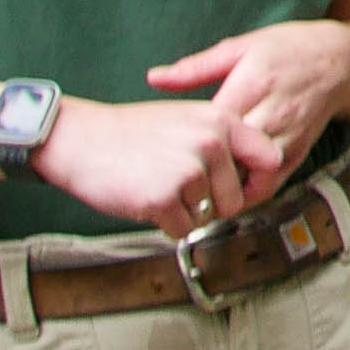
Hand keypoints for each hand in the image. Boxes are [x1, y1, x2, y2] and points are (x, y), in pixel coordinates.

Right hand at [30, 91, 291, 234]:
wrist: (80, 139)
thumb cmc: (129, 133)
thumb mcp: (186, 119)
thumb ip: (222, 140)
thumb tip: (252, 171)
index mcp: (221, 121)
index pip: (269, 158)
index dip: (257, 181)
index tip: (244, 189)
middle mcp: (211, 144)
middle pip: (235, 200)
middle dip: (210, 204)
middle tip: (178, 188)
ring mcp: (188, 171)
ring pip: (206, 216)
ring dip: (183, 212)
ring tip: (156, 184)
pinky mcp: (164, 198)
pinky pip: (182, 230)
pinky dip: (164, 224)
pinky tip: (146, 198)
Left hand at [146, 20, 349, 206]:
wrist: (339, 59)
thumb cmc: (288, 49)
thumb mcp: (241, 47)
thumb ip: (196, 67)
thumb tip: (154, 78)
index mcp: (253, 84)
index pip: (213, 126)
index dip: (187, 144)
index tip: (167, 151)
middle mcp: (273, 113)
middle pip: (230, 155)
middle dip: (203, 170)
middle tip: (176, 176)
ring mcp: (288, 135)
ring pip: (250, 175)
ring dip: (225, 185)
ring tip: (201, 187)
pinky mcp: (299, 151)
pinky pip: (271, 183)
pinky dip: (248, 192)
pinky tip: (229, 188)